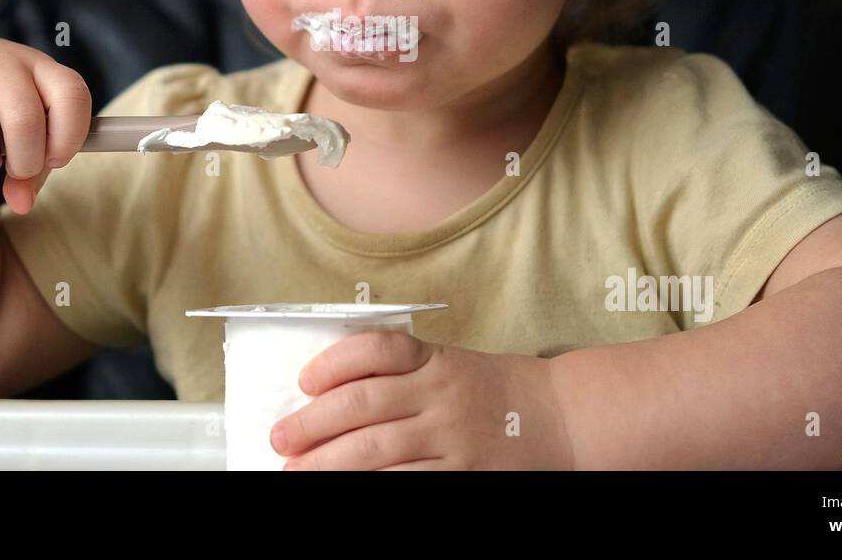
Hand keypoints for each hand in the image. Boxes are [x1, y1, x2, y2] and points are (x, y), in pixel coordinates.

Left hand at [268, 331, 574, 469]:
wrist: (561, 418)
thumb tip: (327, 392)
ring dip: (326, 464)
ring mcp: (452, 440)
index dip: (333, 363)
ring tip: (296, 471)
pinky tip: (344, 490)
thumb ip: (401, 373)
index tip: (304, 380)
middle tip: (280, 438)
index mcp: (435, 361)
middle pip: (362, 406)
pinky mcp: (463, 476)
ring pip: (375, 452)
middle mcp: (441, 396)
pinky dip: (369, 488)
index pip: (376, 350)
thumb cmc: (495, 390)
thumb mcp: (451, 364)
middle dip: (311, 425)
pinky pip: (405, 485)